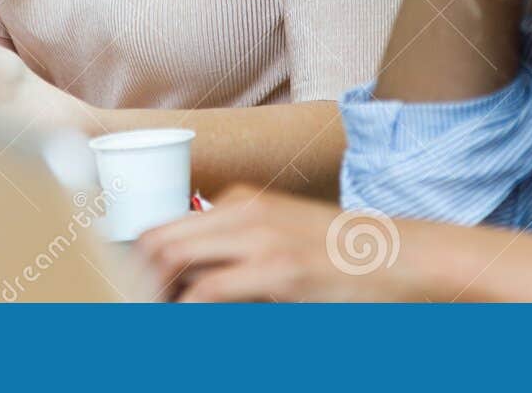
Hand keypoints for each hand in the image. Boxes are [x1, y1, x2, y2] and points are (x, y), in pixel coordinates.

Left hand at [136, 185, 453, 301]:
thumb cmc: (343, 258)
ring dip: (153, 298)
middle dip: (134, 284)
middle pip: (156, 241)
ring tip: (152, 322)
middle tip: (133, 318)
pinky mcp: (279, 271)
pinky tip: (186, 327)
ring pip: (171, 260)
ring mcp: (260, 238)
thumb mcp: (280, 241)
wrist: (403, 258)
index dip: (135, 268)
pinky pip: (207, 292)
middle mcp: (243, 211)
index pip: (162, 229)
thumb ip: (236, 255)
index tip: (128, 300)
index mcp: (239, 204)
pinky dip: (187, 313)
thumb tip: (185, 290)